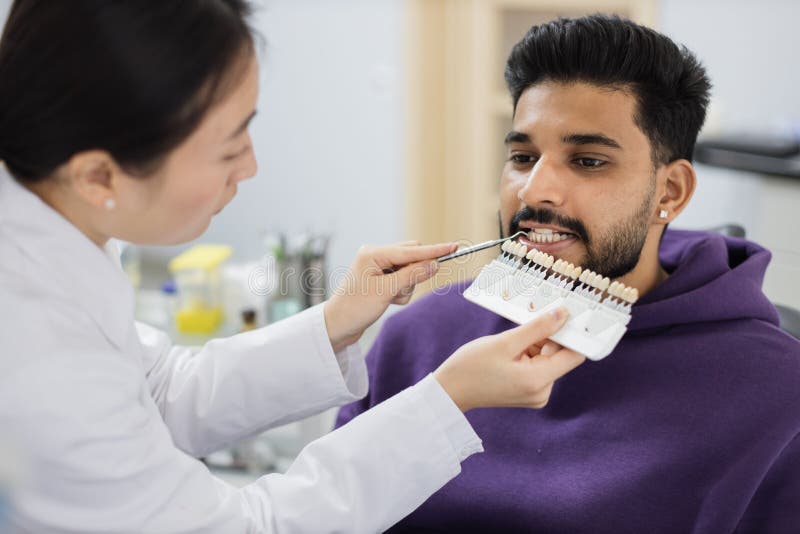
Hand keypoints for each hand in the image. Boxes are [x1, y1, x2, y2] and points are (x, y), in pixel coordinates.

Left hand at [324, 241, 456, 351]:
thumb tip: (434, 263)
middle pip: (412, 256)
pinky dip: (401, 292)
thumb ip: (412, 275)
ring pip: (410, 270)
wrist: (338, 326)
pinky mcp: (382, 279)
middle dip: (414, 274)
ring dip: (407, 287)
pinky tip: (388, 301)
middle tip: (402, 289)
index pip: (411, 250)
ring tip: (390, 299)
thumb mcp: (386, 291)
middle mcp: (376, 255)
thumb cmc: (356, 307)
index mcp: (373, 253)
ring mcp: (379, 267)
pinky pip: (403, 281)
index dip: (434, 250)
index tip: (454, 246)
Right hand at [433, 308, 585, 411]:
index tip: (566, 315)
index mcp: (537, 381)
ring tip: (511, 341)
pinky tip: (511, 350)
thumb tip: (563, 315)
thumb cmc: (472, 366)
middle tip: (526, 323)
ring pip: (548, 359)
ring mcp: (536, 394)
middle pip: (560, 356)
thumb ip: (538, 328)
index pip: (574, 355)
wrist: (451, 390)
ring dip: (535, 344)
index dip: (573, 334)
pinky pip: (538, 366)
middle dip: (547, 336)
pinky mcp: (528, 392)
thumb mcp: (505, 342)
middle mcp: (542, 392)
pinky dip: (529, 353)